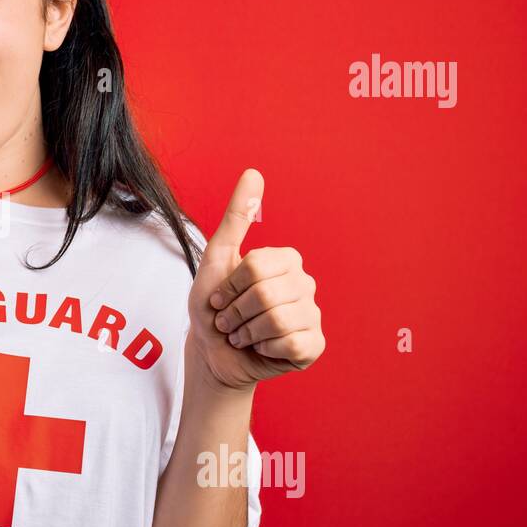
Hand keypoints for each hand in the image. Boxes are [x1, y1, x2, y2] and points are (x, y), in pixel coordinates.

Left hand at [186, 169, 324, 391]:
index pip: (256, 266)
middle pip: (266, 294)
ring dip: (246, 333)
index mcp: (286, 260)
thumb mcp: (217, 258)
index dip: (230, 286)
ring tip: (242, 334)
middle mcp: (305, 284)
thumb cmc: (214, 307)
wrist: (213, 353)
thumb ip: (236, 217)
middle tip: (230, 320)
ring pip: (278, 321)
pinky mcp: (314, 345)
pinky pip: (291, 343)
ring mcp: (313, 315)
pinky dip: (264, 349)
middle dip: (235, 313)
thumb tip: (253, 173)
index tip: (222, 296)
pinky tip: (261, 348)